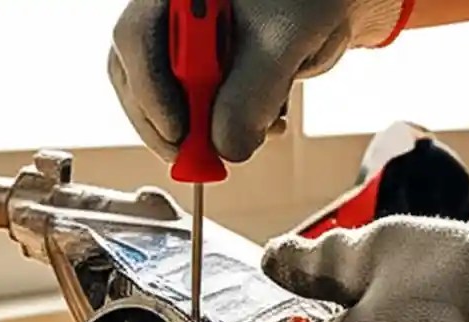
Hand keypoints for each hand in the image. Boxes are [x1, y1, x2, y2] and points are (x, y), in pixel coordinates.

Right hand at [108, 0, 409, 162]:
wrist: (332, 2)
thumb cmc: (308, 0)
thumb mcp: (282, 42)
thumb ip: (253, 94)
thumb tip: (225, 150)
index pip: (135, 40)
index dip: (150, 92)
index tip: (180, 134)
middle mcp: (170, 16)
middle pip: (136, 76)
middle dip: (168, 124)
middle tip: (198, 159)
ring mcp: (182, 46)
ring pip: (163, 100)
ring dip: (202, 132)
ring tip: (248, 137)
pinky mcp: (201, 74)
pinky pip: (193, 111)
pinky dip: (222, 130)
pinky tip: (263, 124)